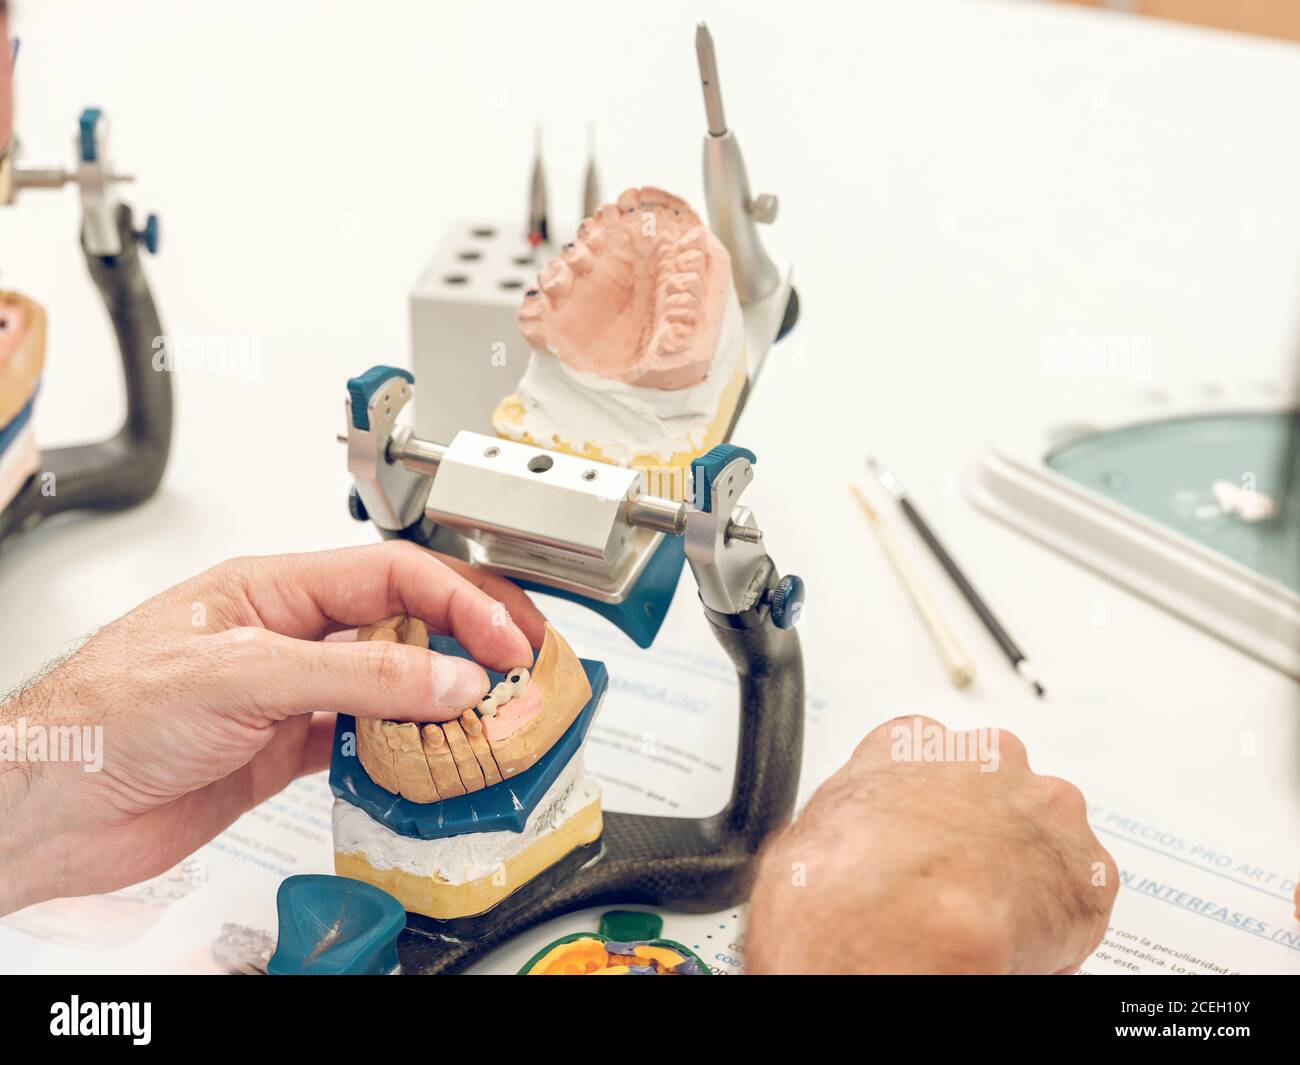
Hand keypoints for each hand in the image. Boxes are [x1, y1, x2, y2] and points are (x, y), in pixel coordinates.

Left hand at [0, 541, 545, 915]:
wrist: (50, 806)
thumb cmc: (103, 716)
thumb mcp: (242, 678)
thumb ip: (355, 679)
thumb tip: (449, 678)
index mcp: (276, 590)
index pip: (393, 577)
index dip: (460, 601)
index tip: (504, 639)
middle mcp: (290, 637)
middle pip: (403, 626)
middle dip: (468, 641)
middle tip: (524, 667)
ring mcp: (291, 696)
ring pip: (392, 687)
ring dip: (443, 702)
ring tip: (493, 719)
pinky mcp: (284, 752)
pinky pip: (367, 744)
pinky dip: (407, 754)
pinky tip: (431, 762)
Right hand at [745, 716, 1117, 973]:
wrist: (881, 928)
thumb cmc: (835, 883)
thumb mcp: (814, 825)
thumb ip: (858, 813)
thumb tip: (856, 843)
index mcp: (914, 740)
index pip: (934, 758)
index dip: (932, 808)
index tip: (925, 841)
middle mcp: (986, 757)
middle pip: (999, 788)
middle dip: (987, 833)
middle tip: (957, 885)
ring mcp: (1042, 808)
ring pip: (1046, 839)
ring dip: (1027, 875)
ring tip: (986, 923)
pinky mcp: (1086, 871)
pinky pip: (1078, 901)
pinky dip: (1056, 929)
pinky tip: (1014, 949)